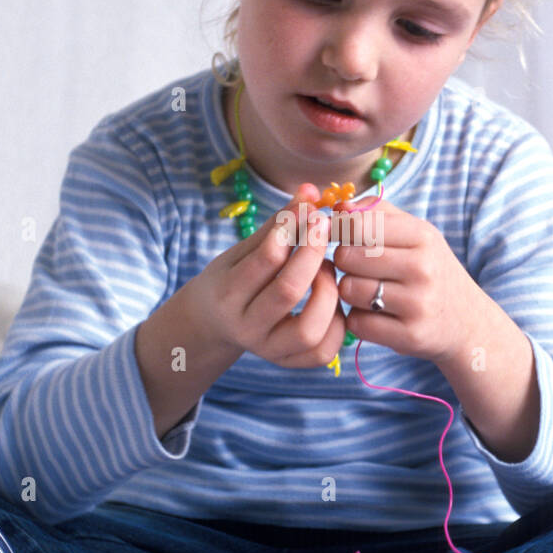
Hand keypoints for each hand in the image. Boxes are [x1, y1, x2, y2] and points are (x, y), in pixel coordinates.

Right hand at [191, 183, 347, 370]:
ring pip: (309, 328)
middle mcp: (246, 327)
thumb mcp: (245, 249)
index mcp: (227, 294)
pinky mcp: (289, 362)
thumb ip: (278, 223)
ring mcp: (269, 350)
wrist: (215, 322)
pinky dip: (337, 323)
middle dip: (313, 254)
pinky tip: (331, 299)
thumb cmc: (234, 277)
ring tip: (326, 269)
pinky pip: (324, 351)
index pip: (265, 259)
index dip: (292, 230)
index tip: (311, 210)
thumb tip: (311, 190)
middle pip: (288, 291)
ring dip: (327, 291)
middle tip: (324, 229)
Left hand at [332, 196, 478, 364]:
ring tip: (367, 292)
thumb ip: (376, 213)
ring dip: (349, 293)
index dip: (340, 231)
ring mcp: (417, 303)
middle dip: (344, 262)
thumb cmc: (431, 271)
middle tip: (358, 269)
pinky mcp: (409, 336)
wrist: (468, 322)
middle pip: (347, 256)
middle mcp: (422, 267)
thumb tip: (339, 207)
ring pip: (348, 290)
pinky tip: (375, 316)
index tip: (342, 238)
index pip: (357, 224)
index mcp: (422, 235)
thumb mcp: (416, 234)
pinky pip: (357, 323)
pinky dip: (359, 321)